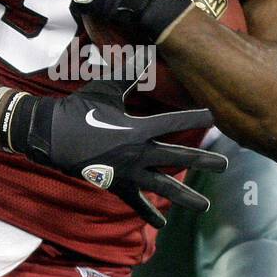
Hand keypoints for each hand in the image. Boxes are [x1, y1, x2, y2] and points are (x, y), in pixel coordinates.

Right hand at [5, 79, 227, 227]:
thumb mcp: (105, 89)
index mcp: (137, 129)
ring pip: (163, 186)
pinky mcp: (117, 185)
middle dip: (203, 161)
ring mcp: (128, 173)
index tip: (215, 116)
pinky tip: (162, 224)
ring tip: (204, 207)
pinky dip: (149, 213)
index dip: (195, 117)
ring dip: (185, 197)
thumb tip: (146, 52)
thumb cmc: (78, 110)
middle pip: (177, 157)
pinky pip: (136, 202)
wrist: (51, 136)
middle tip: (225, 165)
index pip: (173, 122)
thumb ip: (129, 73)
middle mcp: (137, 153)